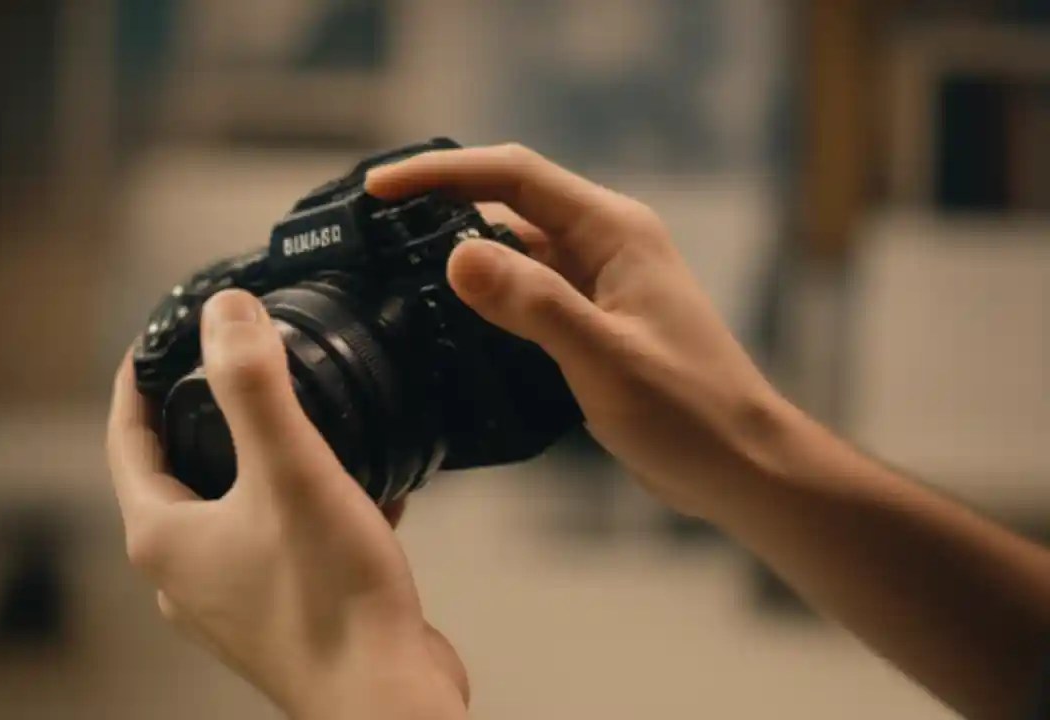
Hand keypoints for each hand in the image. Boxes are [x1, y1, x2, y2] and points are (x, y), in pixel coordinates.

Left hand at [106, 290, 467, 718]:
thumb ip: (254, 385)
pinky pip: (281, 537)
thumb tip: (225, 311)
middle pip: (176, 470)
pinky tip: (364, 483)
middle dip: (201, 411)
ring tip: (301, 415)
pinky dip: (306, 502)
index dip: (139, 379)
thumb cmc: (332, 600)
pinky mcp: (282, 611)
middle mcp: (184, 572)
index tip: (159, 335)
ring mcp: (232, 597)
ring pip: (234, 505)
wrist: (386, 699)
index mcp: (163, 536)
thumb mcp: (291, 471)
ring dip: (260, 457)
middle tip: (230, 362)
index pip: (127, 437)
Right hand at [367, 144, 783, 519]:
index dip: (442, 173)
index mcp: (615, 231)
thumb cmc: (691, 414)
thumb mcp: (606, 359)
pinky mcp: (590, 322)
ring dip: (458, 255)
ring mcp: (597, 284)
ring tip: (391, 268)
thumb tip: (456, 256)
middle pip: (507, 204)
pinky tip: (446, 320)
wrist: (741, 466)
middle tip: (371, 229)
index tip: (380, 190)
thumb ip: (534, 305)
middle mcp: (604, 245)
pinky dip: (483, 298)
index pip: (514, 176)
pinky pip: (525, 294)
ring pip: (513, 251)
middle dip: (440, 205)